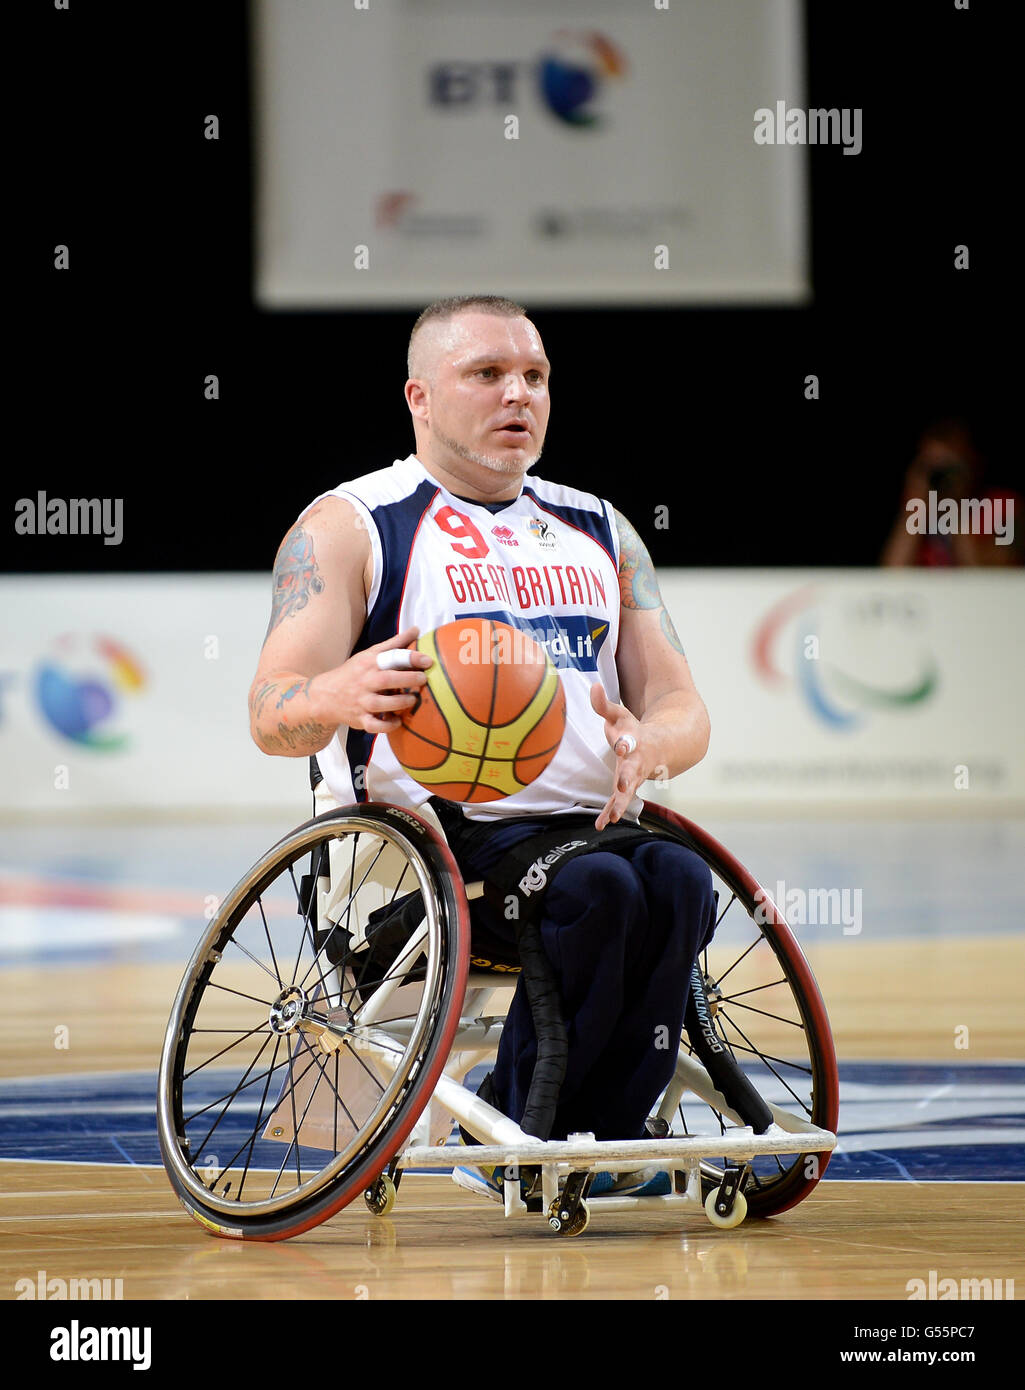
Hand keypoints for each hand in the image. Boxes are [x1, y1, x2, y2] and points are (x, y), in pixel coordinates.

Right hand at [319, 627, 432, 734]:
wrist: (324, 696)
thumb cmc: (353, 673)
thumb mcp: (369, 655)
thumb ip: (394, 644)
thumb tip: (417, 630)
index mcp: (368, 664)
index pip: (390, 657)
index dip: (410, 658)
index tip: (427, 660)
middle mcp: (364, 682)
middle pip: (386, 680)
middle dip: (407, 679)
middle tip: (423, 679)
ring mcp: (361, 702)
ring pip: (381, 704)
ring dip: (400, 703)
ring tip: (413, 699)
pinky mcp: (359, 720)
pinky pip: (374, 725)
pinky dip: (387, 726)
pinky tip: (398, 721)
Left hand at [590, 683, 644, 830]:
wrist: (662, 747)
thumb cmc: (633, 729)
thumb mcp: (620, 715)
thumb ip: (603, 704)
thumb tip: (593, 686)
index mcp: (635, 741)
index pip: (630, 741)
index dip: (625, 742)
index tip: (621, 744)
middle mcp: (637, 762)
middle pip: (632, 771)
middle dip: (627, 779)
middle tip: (622, 787)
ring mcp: (634, 777)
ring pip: (628, 792)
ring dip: (620, 804)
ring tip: (612, 818)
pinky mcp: (627, 789)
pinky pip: (618, 803)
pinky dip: (609, 813)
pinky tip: (600, 825)